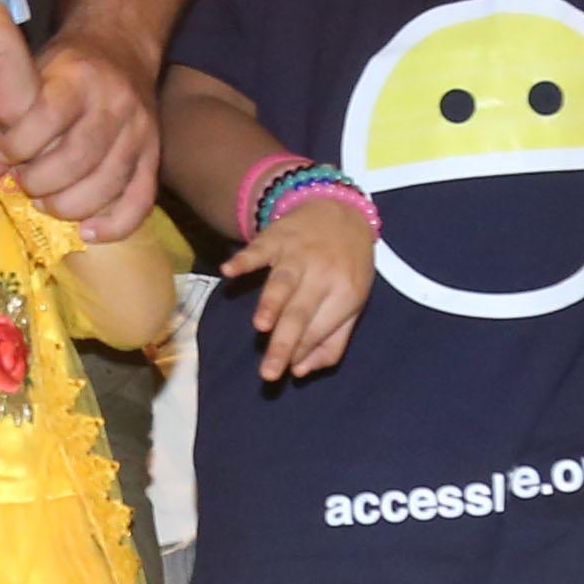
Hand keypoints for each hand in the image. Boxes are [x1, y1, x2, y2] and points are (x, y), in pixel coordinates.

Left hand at [0, 25, 158, 237]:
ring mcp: (139, 131)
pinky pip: (140, 199)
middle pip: (78, 158)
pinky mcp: (154, 154)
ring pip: (108, 182)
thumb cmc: (66, 68)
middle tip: (23, 186)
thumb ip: (4, 124)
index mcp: (78, 78)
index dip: (18, 146)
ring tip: (46, 204)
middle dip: (41, 181)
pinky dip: (115, 224)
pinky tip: (86, 231)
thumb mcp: (31, 79)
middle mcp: (114, 103)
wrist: (121, 48)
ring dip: (70, 205)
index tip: (3, 157)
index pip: (48, 117)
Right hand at [223, 196, 376, 381]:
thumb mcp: (353, 303)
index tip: (282, 371)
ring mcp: (298, 254)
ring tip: (261, 326)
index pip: (319, 329)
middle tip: (268, 374)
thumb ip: (332, 340)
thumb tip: (300, 371)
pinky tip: (230, 271)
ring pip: (282, 282)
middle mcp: (323, 274)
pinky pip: (258, 249)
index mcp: (346, 294)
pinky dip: (244, 260)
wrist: (342, 210)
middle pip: (300, 313)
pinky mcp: (276, 237)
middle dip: (284, 344)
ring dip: (271, 303)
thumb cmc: (346, 265)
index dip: (300, 351)